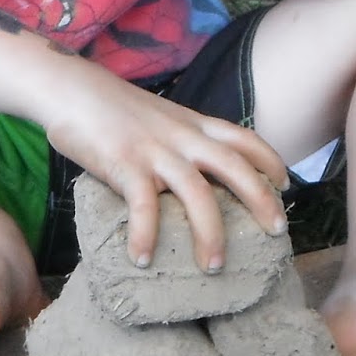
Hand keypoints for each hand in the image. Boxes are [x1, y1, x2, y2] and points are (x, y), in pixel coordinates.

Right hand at [43, 68, 289, 271]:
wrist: (70, 88)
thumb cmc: (110, 107)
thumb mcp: (158, 117)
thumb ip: (179, 139)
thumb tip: (192, 173)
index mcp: (192, 123)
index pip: (244, 138)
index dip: (269, 161)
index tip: (285, 185)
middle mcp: (182, 137)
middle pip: (235, 168)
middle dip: (261, 201)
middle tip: (276, 233)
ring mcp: (155, 151)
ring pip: (197, 194)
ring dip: (209, 234)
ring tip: (213, 267)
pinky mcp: (124, 164)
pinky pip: (142, 206)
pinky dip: (145, 235)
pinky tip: (142, 259)